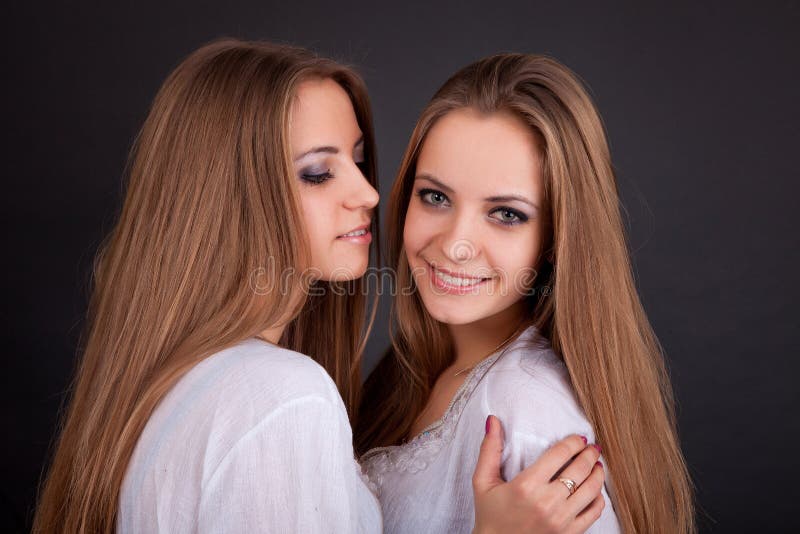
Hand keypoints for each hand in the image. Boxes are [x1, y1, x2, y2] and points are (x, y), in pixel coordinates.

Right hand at [472, 415, 605, 533]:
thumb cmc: (490, 515)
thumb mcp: (483, 481)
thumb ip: (489, 450)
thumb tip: (493, 420)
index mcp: (526, 486)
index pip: (559, 454)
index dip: (573, 442)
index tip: (579, 438)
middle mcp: (547, 502)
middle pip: (580, 469)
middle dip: (589, 454)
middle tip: (592, 448)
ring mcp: (561, 520)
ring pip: (591, 489)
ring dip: (598, 473)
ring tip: (597, 465)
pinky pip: (594, 512)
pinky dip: (599, 498)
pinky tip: (595, 490)